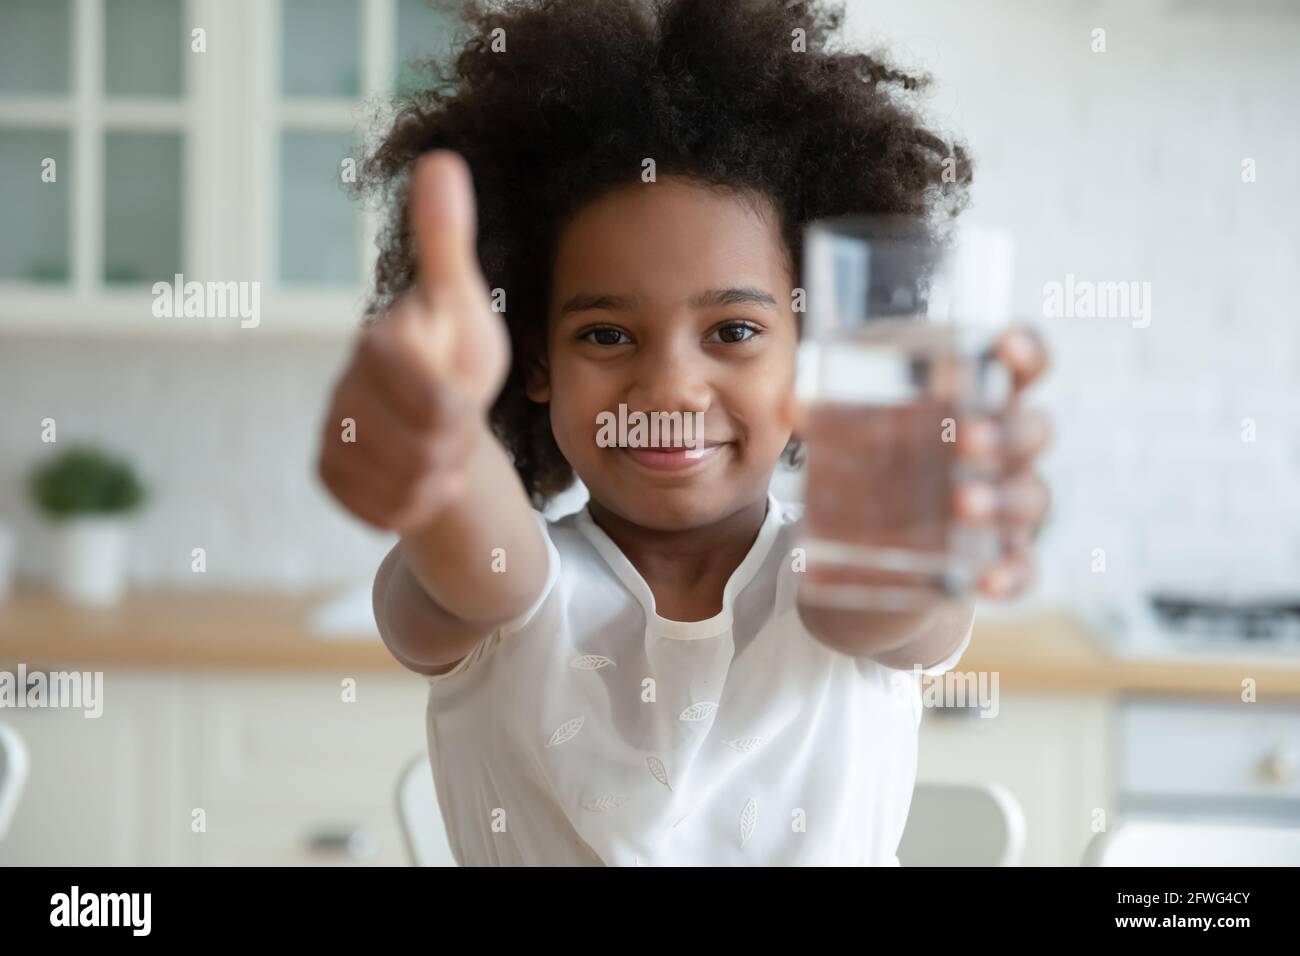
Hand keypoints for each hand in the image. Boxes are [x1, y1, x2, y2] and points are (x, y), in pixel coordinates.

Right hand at [317, 151, 509, 531]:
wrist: (438, 417)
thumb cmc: (455, 353)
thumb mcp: (465, 302)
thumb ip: (448, 241)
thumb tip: (440, 158)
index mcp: (381, 343)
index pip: (428, 398)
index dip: (454, 409)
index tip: (464, 402)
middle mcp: (345, 387)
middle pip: (419, 450)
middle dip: (452, 447)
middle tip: (455, 427)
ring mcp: (332, 433)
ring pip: (403, 488)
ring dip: (438, 478)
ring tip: (440, 449)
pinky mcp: (329, 474)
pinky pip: (381, 512)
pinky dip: (413, 505)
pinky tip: (419, 479)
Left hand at [794, 326, 1050, 604]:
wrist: (879, 560)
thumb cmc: (885, 473)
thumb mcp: (861, 442)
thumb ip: (835, 420)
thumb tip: (791, 404)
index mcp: (978, 405)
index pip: (1020, 368)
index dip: (1024, 351)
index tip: (1005, 344)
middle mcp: (1005, 453)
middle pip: (1032, 431)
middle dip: (1005, 433)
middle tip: (966, 439)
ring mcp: (1010, 509)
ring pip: (1032, 498)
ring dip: (1003, 500)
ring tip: (964, 505)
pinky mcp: (1002, 560)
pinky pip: (1022, 568)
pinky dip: (1010, 574)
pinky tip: (987, 580)